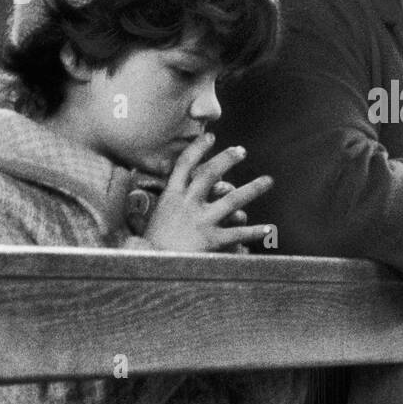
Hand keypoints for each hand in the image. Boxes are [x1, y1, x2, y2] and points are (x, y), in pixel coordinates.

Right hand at [143, 135, 274, 252]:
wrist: (152, 267)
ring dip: (253, 188)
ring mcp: (202, 221)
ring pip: (233, 199)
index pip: (185, 164)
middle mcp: (188, 204)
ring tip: (268, 181)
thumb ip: (150, 211)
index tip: (210, 136)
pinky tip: (269, 229)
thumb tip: (133, 205)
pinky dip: (255, 231)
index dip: (198, 148)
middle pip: (211, 174)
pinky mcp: (212, 240)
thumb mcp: (149, 222)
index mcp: (171, 196)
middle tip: (241, 151)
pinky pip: (238, 233)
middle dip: (227, 159)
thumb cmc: (150, 248)